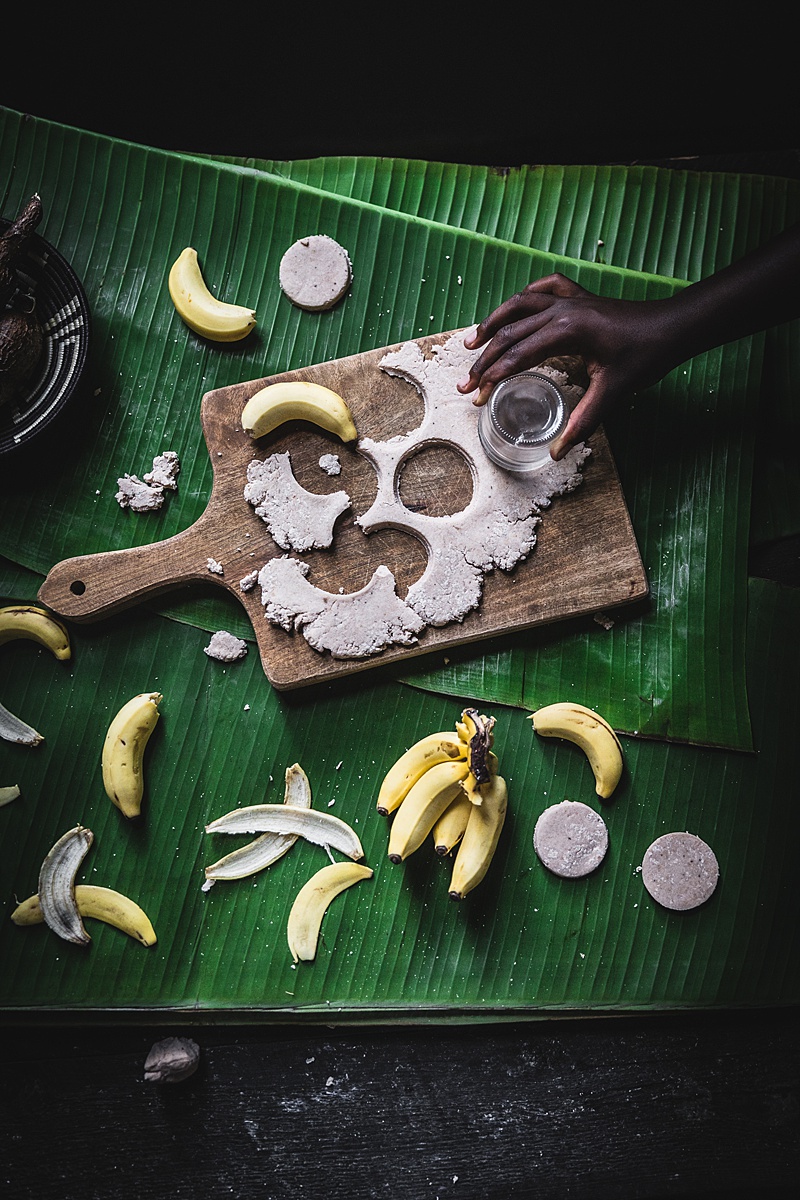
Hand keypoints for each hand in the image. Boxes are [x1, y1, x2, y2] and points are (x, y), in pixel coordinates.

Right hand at [457, 274, 681, 459]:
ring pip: (520, 304)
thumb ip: (583, 422)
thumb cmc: (646, 356)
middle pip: (510, 333)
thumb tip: (558, 452)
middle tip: (465, 383)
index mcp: (567, 331)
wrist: (674, 327)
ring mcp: (571, 300)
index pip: (517, 356)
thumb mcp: (612, 393)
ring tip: (473, 341)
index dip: (493, 379)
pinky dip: (526, 296)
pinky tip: (516, 306)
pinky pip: (545, 288)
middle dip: (484, 360)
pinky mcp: (580, 297)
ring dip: (494, 322)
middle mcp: (562, 310)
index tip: (477, 398)